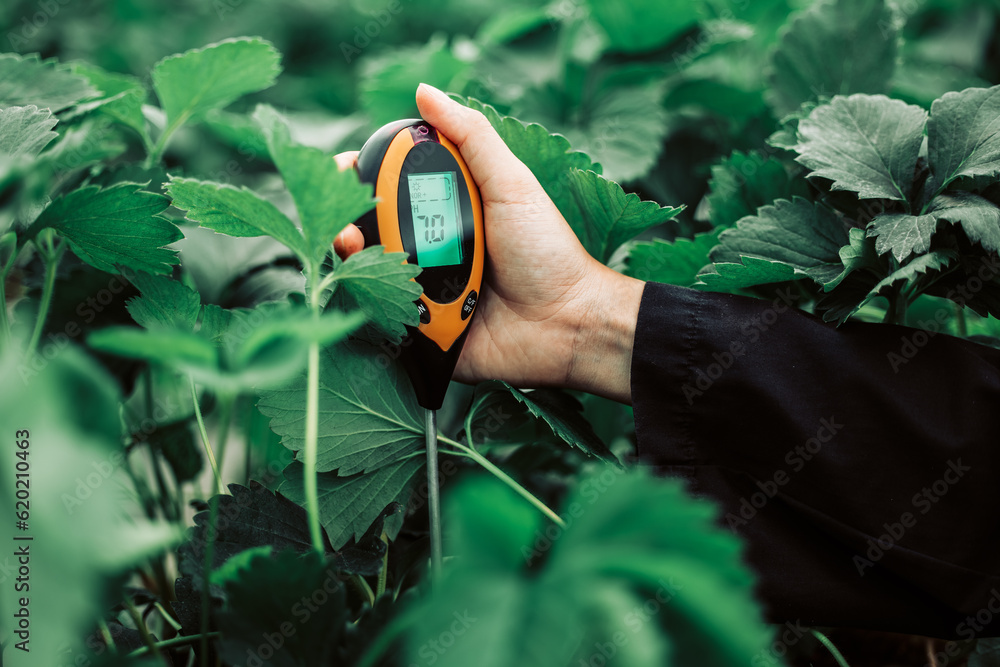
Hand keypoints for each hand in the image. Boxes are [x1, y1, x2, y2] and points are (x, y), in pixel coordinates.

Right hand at [333, 83, 643, 403]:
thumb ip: (472, 137)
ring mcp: (423, 289)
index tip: (342, 168)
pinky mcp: (422, 329)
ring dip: (352, 257)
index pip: (390, 187)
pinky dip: (376, 301)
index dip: (361, 175)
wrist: (566, 322)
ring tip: (349, 244)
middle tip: (337, 214)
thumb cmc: (546, 250)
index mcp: (447, 210)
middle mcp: (429, 248)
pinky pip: (385, 316)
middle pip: (369, 229)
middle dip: (343, 217)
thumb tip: (426, 91)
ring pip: (369, 271)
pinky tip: (372, 286)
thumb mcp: (511, 184)